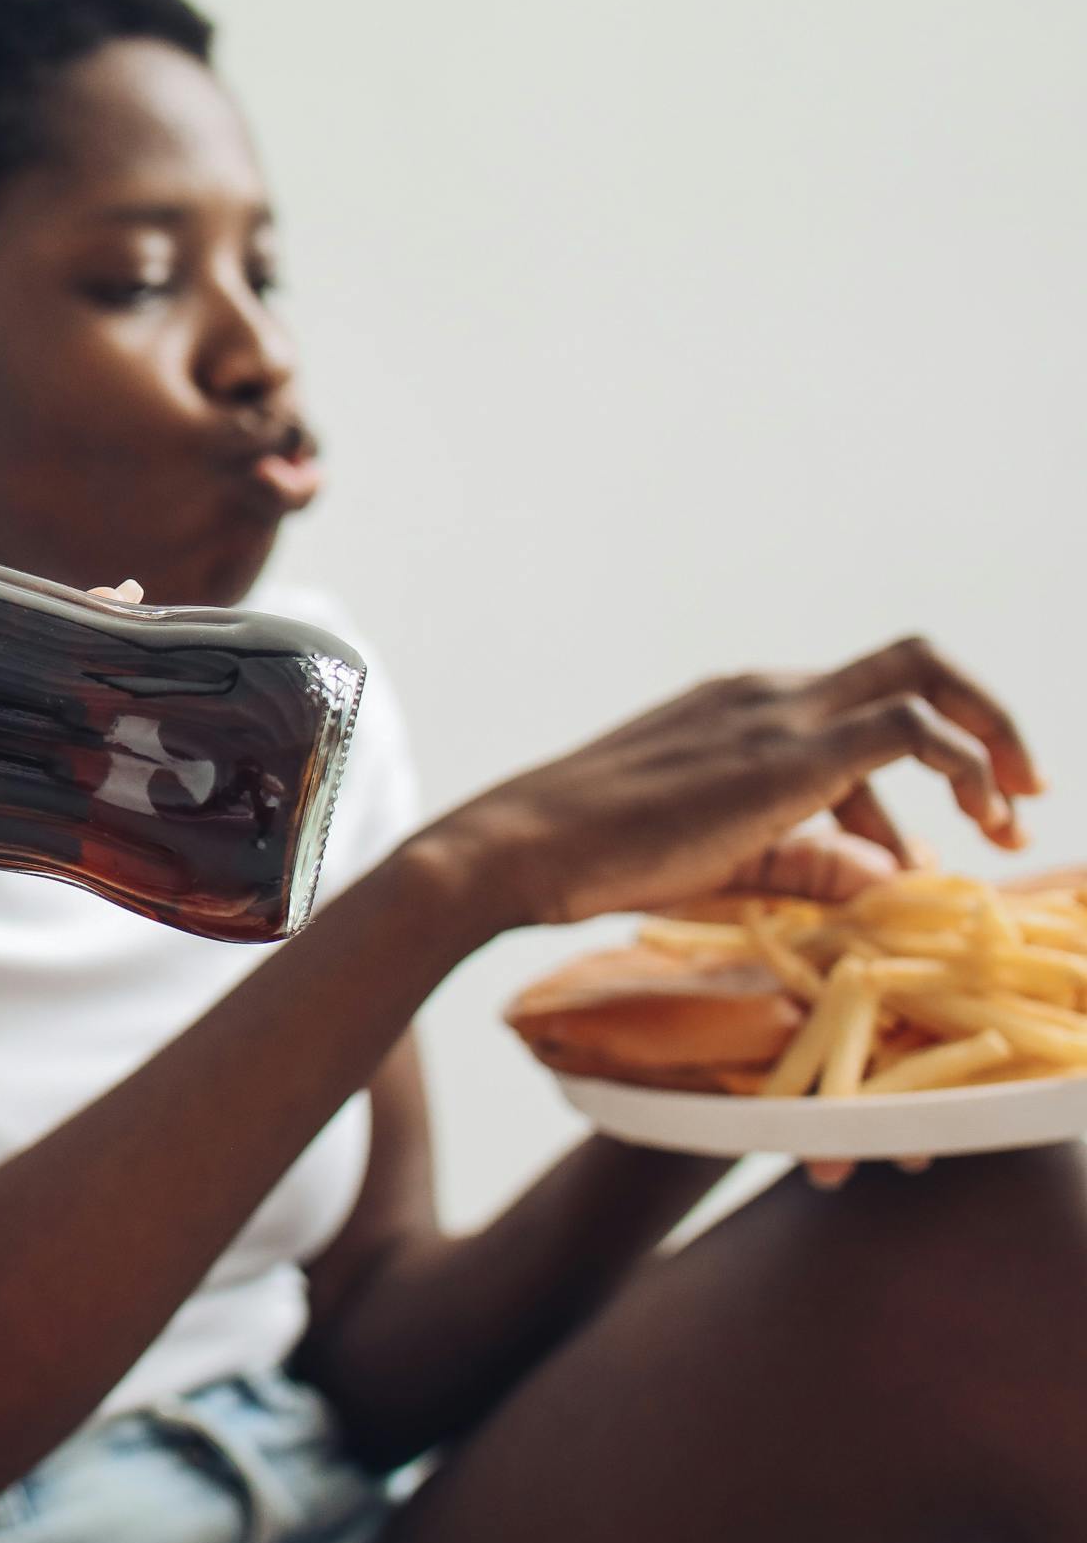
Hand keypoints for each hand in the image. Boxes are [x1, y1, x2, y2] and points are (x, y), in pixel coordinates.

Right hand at [417, 636, 1043, 932]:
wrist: (519, 847)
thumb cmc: (594, 861)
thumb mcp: (718, 860)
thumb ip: (806, 863)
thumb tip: (887, 882)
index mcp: (741, 706)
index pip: (861, 705)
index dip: (926, 764)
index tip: (951, 831)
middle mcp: (765, 691)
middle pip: (916, 660)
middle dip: (989, 718)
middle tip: (1024, 792)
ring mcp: (774, 711)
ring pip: (925, 679)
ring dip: (989, 742)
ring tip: (1009, 820)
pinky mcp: (785, 750)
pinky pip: (909, 727)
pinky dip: (958, 767)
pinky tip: (965, 827)